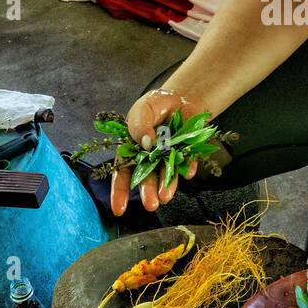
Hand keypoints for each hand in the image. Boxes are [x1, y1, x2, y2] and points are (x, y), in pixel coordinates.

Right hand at [109, 88, 203, 216]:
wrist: (183, 98)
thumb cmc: (156, 104)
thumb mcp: (143, 108)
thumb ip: (140, 124)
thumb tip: (145, 142)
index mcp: (132, 149)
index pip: (124, 173)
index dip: (120, 192)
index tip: (119, 210)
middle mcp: (151, 158)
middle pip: (146, 178)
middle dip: (147, 192)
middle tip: (151, 204)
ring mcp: (170, 158)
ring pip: (167, 175)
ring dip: (166, 185)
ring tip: (166, 196)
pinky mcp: (188, 155)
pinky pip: (188, 163)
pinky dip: (187, 168)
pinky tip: (187, 172)